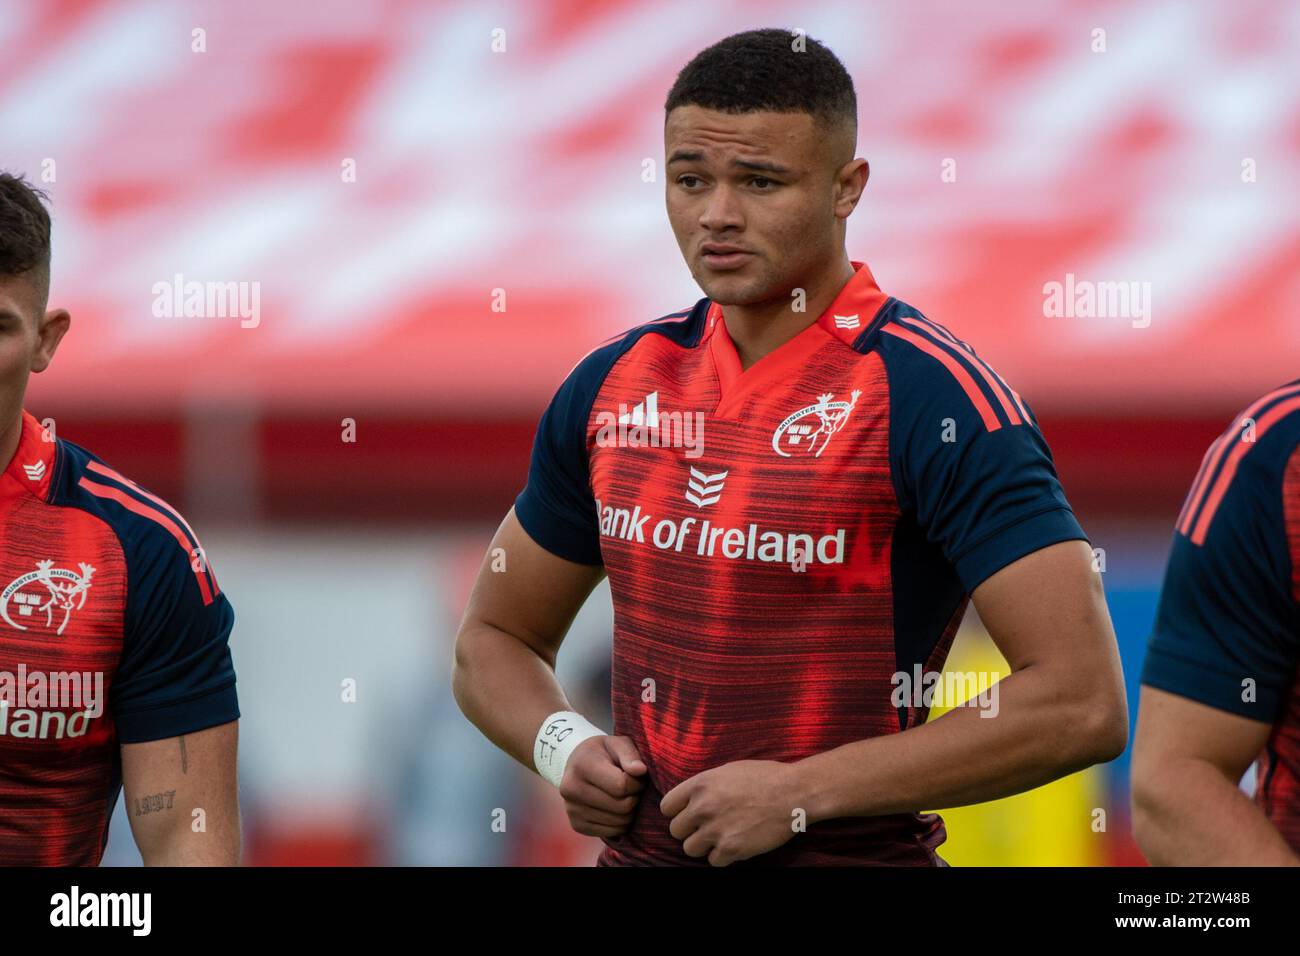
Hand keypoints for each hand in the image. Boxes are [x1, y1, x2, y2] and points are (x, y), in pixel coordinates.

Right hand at [559, 735, 647, 837]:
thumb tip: (640, 770)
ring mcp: (571, 809)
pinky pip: (611, 833)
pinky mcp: (576, 825)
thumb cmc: (604, 753)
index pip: (621, 785)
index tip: (636, 775)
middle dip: (634, 797)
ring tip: (624, 796)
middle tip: (633, 788)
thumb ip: (630, 754)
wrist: (577, 764)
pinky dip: (620, 823)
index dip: (636, 783)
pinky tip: (616, 808)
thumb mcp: (618, 744)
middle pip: (621, 806)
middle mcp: (571, 789)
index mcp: (582, 765)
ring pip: (618, 822)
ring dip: (629, 811)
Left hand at [660, 759, 803, 865]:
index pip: (667, 807)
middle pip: (675, 830)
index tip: (688, 814)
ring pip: (690, 849)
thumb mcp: (727, 770)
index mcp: (700, 785)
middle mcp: (703, 807)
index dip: (677, 812)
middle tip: (707, 827)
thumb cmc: (764, 777)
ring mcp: (716, 830)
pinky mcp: (732, 849)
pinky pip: (713, 861)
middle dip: (690, 830)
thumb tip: (690, 799)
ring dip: (704, 845)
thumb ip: (705, 785)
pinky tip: (736, 844)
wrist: (793, 793)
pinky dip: (723, 856)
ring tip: (721, 836)